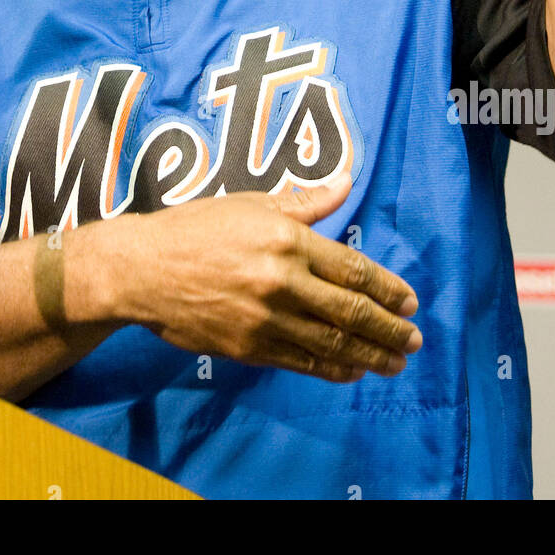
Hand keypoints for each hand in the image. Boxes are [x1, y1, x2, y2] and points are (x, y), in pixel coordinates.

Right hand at [117, 173, 420, 382]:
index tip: (410, 301)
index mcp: (286, 239)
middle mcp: (281, 281)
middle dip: (389, 328)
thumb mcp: (250, 203)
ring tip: (394, 361)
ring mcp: (265, 318)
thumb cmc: (195, 228)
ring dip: (370, 355)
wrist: (141, 270)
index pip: (352, 268)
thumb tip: (345, 183)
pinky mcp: (248, 347)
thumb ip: (304, 201)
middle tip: (413, 339)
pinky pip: (302, 362)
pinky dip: (333, 370)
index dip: (387, 288)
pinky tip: (353, 371)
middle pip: (350, 310)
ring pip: (332, 343)